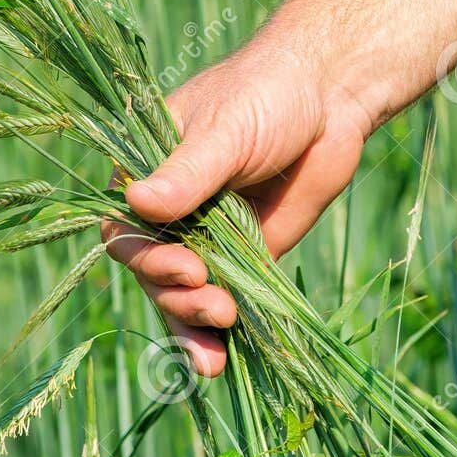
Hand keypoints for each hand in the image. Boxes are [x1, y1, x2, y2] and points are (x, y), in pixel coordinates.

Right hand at [103, 42, 373, 376]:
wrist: (333, 98)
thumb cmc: (268, 94)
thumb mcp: (225, 131)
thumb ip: (188, 174)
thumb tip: (136, 201)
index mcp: (144, 173)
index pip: (123, 230)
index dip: (145, 259)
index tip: (185, 270)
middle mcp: (168, 211)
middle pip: (152, 273)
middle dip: (177, 298)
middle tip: (217, 306)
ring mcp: (206, 237)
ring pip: (184, 295)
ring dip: (195, 324)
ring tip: (223, 334)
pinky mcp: (245, 257)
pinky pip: (226, 298)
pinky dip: (222, 332)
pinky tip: (221, 362)